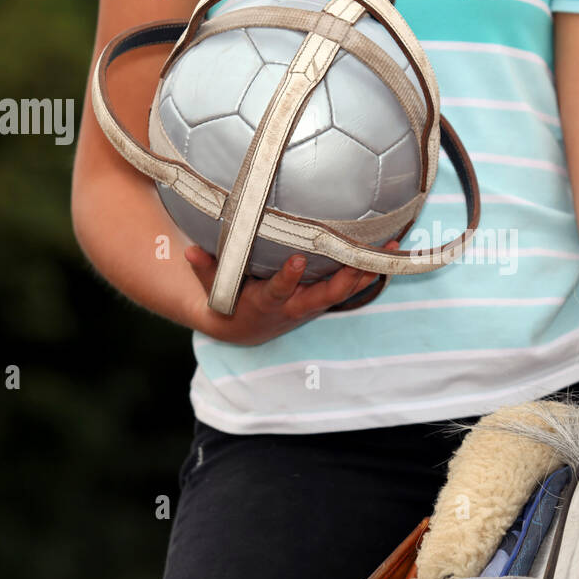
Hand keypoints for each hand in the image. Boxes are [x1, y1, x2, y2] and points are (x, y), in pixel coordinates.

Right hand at [184, 245, 382, 345]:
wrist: (246, 329)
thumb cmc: (228, 301)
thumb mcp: (214, 290)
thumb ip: (206, 270)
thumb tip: (188, 251)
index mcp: (268, 302)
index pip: (279, 290)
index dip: (289, 278)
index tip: (299, 261)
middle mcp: (296, 306)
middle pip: (326, 295)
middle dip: (345, 278)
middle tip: (363, 258)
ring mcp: (313, 303)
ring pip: (345, 290)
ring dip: (367, 271)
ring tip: (389, 249)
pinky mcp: (325, 298)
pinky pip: (352, 284)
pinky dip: (369, 270)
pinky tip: (389, 250)